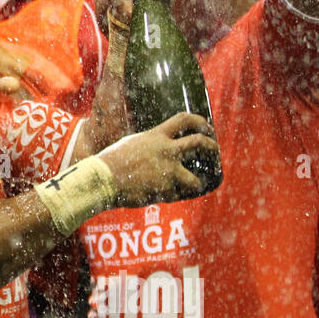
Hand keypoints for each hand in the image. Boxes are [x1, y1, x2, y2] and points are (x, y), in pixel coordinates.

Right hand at [98, 112, 217, 206]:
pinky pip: (176, 195)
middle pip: (199, 143)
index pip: (183, 120)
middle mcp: (167, 151)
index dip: (198, 121)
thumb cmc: (110, 161)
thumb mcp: (131, 143)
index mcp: (156, 136)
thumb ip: (147, 144)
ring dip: (196, 183)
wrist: (104, 179)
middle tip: (214, 150)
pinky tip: (167, 197)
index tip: (205, 126)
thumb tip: (155, 147)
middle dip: (211, 146)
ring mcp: (168, 171)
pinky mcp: (165, 190)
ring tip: (196, 185)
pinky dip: (173, 197)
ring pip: (194, 179)